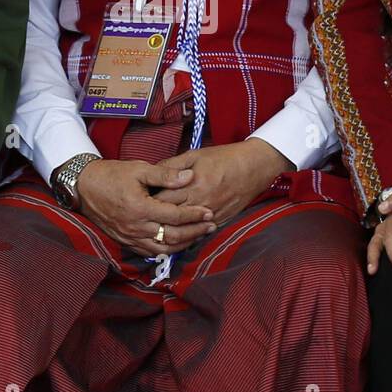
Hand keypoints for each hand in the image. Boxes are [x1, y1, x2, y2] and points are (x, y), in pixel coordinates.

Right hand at [76, 158, 215, 256]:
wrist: (85, 187)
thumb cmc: (112, 175)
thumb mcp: (139, 169)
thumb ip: (165, 174)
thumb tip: (190, 176)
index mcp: (141, 208)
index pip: (175, 216)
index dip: (194, 215)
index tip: (209, 212)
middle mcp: (136, 226)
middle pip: (173, 236)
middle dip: (195, 232)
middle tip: (211, 226)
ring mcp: (130, 236)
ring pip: (163, 248)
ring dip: (183, 244)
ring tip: (198, 236)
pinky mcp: (125, 241)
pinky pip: (149, 252)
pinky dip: (166, 250)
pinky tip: (177, 244)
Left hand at [154, 138, 291, 226]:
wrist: (253, 167)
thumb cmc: (223, 158)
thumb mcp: (195, 155)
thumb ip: (172, 165)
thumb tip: (152, 173)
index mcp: (191, 185)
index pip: (162, 200)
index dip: (148, 202)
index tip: (138, 202)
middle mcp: (199, 202)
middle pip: (170, 218)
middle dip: (154, 219)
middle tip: (141, 219)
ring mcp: (210, 214)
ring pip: (184, 231)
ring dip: (169, 232)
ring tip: (154, 231)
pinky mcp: (220, 221)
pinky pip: (199, 234)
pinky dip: (186, 236)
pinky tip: (176, 236)